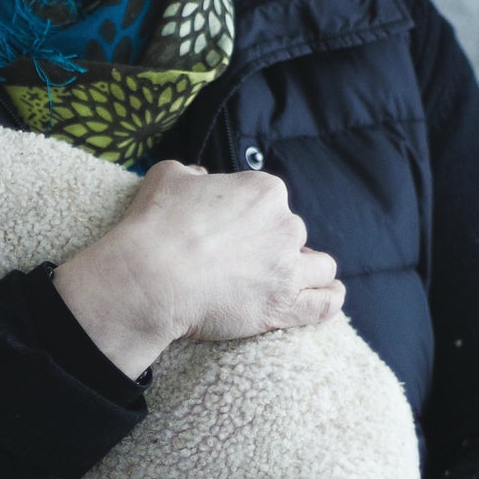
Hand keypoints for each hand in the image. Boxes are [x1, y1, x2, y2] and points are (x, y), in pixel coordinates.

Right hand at [52, 161, 342, 378]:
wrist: (149, 278)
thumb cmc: (155, 226)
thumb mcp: (167, 176)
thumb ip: (192, 173)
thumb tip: (202, 177)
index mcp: (264, 190)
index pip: (272, 201)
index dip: (254, 217)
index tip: (234, 232)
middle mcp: (285, 225)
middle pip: (293, 233)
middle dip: (275, 245)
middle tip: (245, 261)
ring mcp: (289, 268)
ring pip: (320, 266)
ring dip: (307, 270)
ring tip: (287, 280)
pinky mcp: (286, 305)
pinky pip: (326, 303)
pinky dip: (329, 299)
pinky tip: (326, 297)